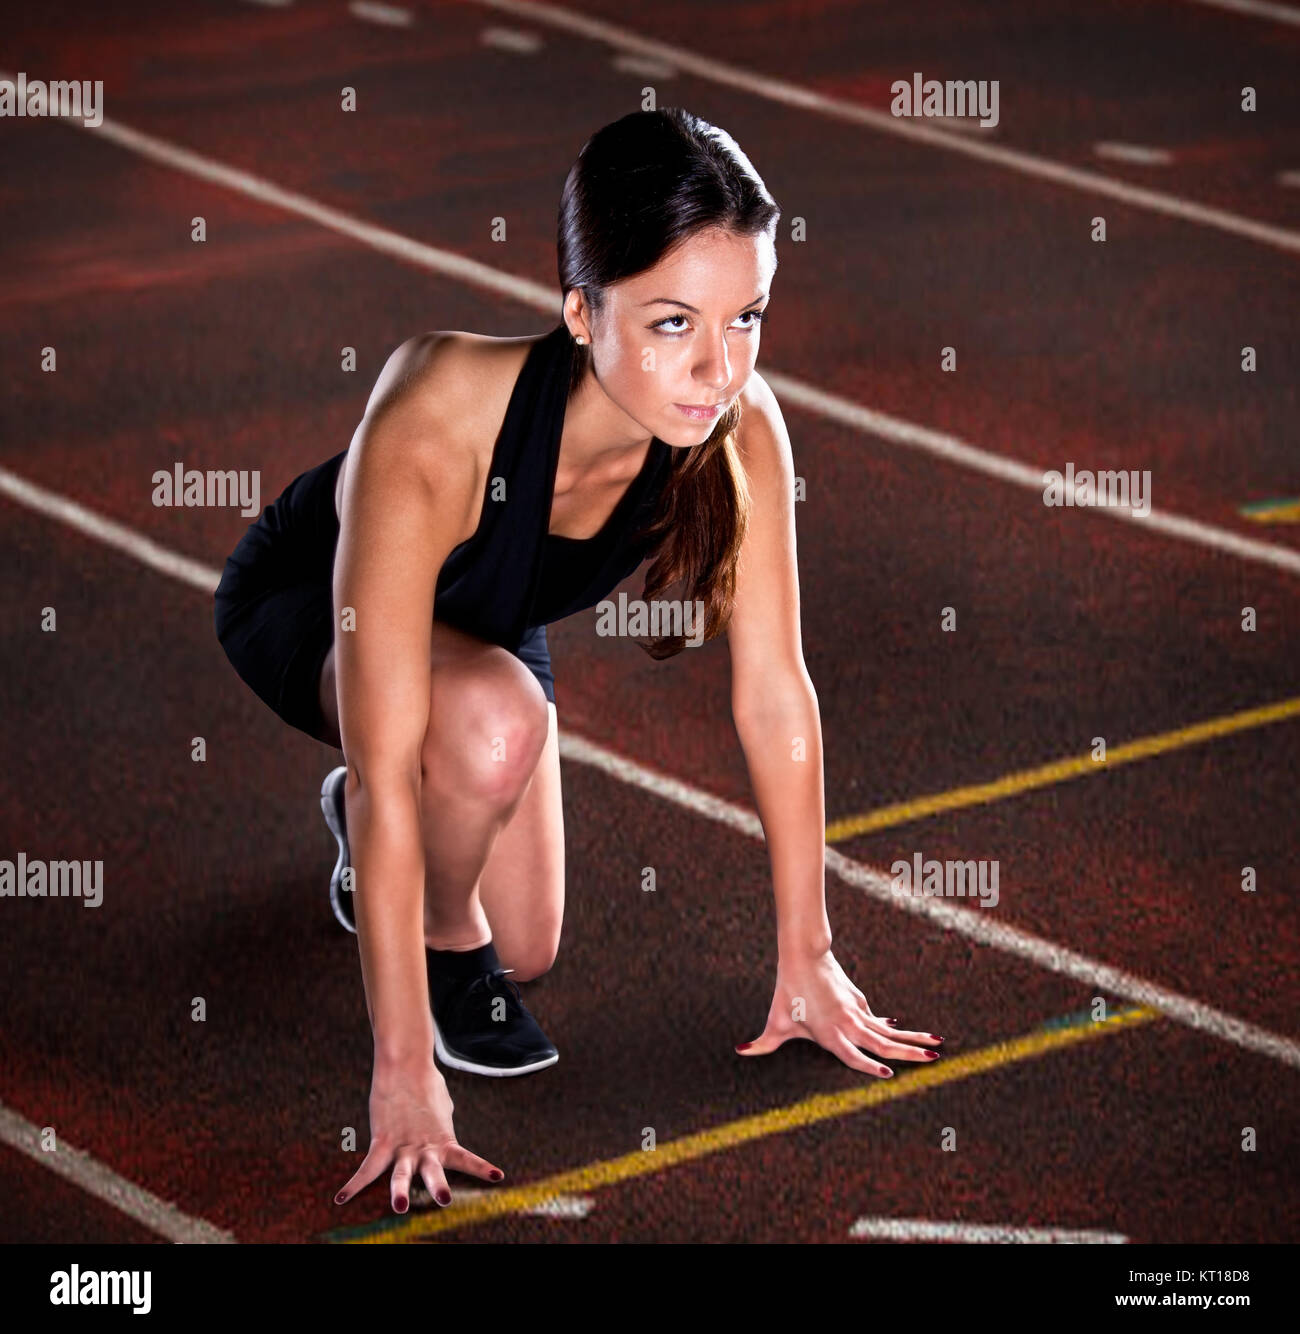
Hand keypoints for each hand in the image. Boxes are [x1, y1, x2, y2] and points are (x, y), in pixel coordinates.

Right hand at [334, 1060, 504, 1212]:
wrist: (405, 1062)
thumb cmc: (425, 1084)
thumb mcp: (441, 1109)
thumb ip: (441, 1128)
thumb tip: (439, 1136)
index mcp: (444, 1139)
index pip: (467, 1157)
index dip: (482, 1168)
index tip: (498, 1176)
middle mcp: (425, 1147)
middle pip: (432, 1170)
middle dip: (438, 1186)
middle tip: (444, 1200)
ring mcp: (402, 1145)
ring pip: (400, 1173)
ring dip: (399, 1190)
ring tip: (400, 1207)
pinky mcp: (381, 1140)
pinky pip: (366, 1168)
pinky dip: (353, 1185)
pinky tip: (340, 1199)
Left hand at [735, 949, 942, 1075]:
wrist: (804, 955)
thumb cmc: (788, 992)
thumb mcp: (776, 1020)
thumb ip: (763, 1043)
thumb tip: (740, 1051)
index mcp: (830, 1034)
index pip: (854, 1056)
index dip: (869, 1066)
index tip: (889, 1075)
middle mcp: (848, 1024)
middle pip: (884, 1043)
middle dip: (909, 1053)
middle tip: (933, 1060)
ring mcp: (857, 1011)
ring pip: (889, 1030)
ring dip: (913, 1038)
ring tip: (937, 1044)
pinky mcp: (859, 1001)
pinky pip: (877, 1020)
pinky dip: (893, 1028)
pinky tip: (903, 1032)